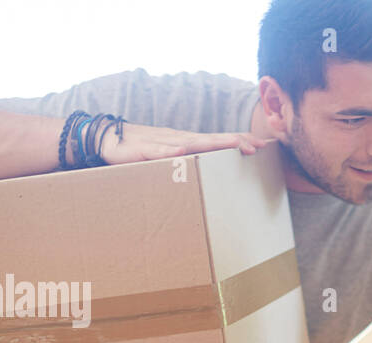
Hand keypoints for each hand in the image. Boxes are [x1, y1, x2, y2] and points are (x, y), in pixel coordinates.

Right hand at [98, 122, 272, 165]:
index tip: (263, 145)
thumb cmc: (141, 150)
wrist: (108, 139)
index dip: (240, 141)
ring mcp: (163, 143)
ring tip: (233, 144)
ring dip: (213, 143)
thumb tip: (210, 174)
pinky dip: (171, 151)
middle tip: (258, 146)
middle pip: (213, 139)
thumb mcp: (169, 157)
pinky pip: (159, 151)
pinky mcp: (144, 150)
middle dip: (236, 141)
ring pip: (193, 142)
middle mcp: (179, 140)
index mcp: (186, 142)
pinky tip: (183, 151)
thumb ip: (188, 163)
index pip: (218, 141)